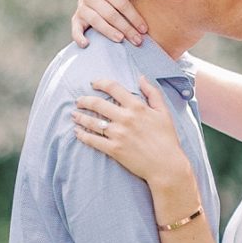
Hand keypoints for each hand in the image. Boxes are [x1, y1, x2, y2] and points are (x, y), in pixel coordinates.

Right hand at [71, 0, 148, 48]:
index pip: (121, 3)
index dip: (134, 16)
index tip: (144, 29)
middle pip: (110, 14)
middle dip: (126, 28)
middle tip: (138, 40)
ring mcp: (82, 7)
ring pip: (96, 21)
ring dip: (109, 32)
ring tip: (121, 40)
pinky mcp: (76, 19)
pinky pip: (75, 29)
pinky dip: (78, 37)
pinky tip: (86, 44)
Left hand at [73, 76, 189, 187]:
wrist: (167, 165)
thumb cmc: (167, 139)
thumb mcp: (164, 112)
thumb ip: (152, 93)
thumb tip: (141, 77)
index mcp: (137, 107)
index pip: (114, 88)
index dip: (100, 83)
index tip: (93, 83)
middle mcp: (125, 118)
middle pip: (98, 104)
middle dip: (84, 101)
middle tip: (79, 101)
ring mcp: (118, 134)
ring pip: (92, 122)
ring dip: (80, 117)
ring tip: (74, 115)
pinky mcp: (114, 150)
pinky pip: (93, 140)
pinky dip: (83, 135)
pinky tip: (77, 132)